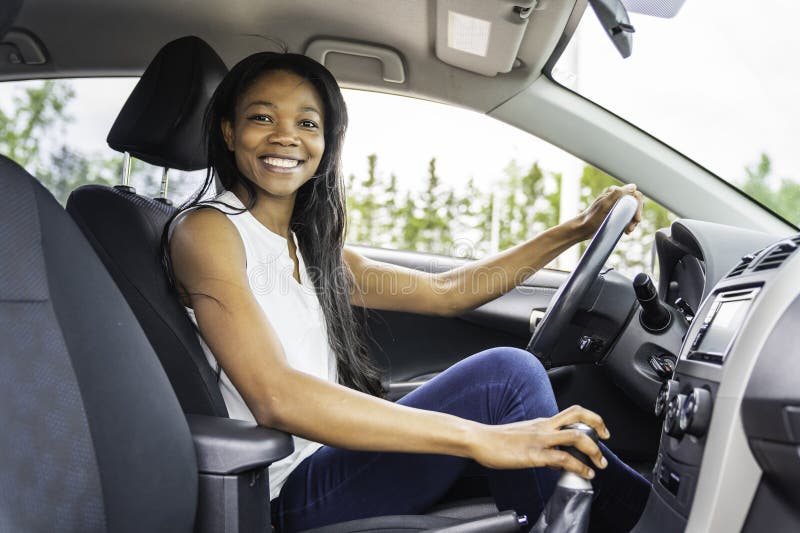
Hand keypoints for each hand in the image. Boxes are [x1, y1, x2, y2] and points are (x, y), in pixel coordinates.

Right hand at [470, 405, 610, 479]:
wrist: (479, 439)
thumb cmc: (497, 439)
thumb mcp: (523, 436)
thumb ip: (541, 443)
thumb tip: (555, 458)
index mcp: (542, 422)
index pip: (572, 413)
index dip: (591, 418)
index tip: (600, 431)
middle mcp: (544, 426)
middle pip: (578, 415)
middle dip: (599, 424)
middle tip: (606, 438)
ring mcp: (540, 439)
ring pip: (576, 436)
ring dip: (594, 450)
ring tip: (600, 463)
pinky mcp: (535, 454)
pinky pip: (563, 459)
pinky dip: (579, 467)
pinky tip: (585, 474)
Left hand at [576, 184, 643, 240]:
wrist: (583, 228)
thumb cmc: (592, 218)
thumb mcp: (604, 205)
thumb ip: (617, 194)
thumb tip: (633, 186)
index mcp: (615, 192)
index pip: (634, 195)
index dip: (638, 206)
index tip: (636, 218)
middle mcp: (617, 198)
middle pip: (635, 204)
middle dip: (636, 216)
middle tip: (631, 227)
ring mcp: (618, 206)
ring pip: (633, 212)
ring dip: (633, 221)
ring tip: (628, 230)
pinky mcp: (617, 215)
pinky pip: (629, 218)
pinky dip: (630, 224)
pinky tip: (626, 231)